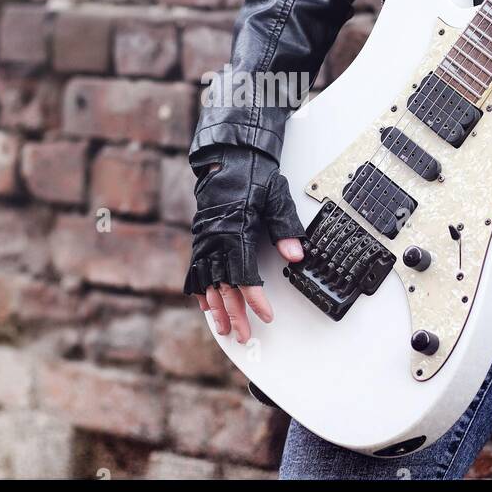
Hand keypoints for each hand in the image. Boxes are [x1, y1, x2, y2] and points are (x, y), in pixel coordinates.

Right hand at [184, 144, 304, 342]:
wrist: (228, 156)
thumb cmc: (253, 175)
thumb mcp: (276, 197)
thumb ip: (285, 227)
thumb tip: (296, 254)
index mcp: (235, 229)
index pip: (244, 274)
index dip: (255, 298)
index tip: (265, 315)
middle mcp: (215, 238)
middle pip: (224, 285)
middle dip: (234, 313)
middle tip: (244, 334)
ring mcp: (205, 239)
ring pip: (207, 282)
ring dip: (216, 307)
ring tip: (222, 328)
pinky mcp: (200, 237)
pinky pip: (196, 269)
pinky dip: (200, 289)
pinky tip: (205, 305)